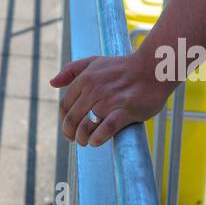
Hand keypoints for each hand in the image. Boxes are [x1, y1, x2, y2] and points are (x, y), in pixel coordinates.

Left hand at [51, 54, 172, 146]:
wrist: (153, 68)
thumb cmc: (122, 68)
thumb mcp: (94, 62)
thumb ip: (72, 70)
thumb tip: (52, 83)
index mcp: (85, 79)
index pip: (64, 106)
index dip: (63, 121)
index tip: (69, 128)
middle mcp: (94, 90)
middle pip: (71, 119)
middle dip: (70, 134)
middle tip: (76, 140)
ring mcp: (109, 101)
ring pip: (85, 127)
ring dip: (82, 139)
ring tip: (87, 142)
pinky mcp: (125, 111)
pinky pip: (105, 130)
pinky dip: (97, 139)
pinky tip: (97, 141)